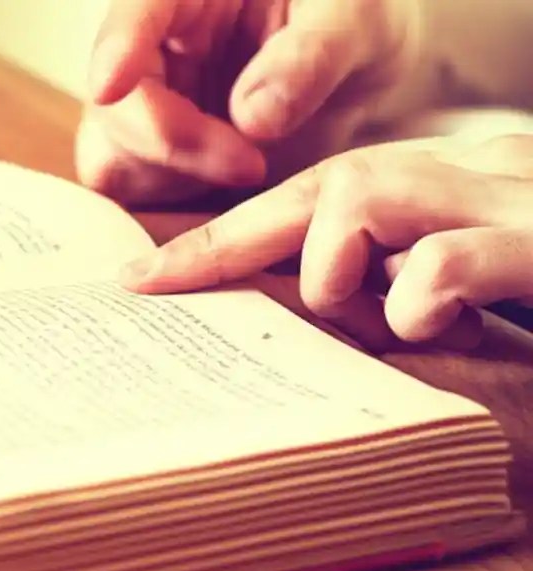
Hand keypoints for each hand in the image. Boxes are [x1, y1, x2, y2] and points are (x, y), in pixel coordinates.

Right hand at [76, 0, 424, 205]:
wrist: (372, 85)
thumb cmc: (360, 30)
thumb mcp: (358, 21)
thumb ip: (311, 55)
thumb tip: (253, 116)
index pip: (136, 11)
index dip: (116, 46)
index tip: (111, 84)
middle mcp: (151, 54)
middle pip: (112, 104)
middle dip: (171, 141)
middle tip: (253, 166)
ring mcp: (146, 116)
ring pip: (114, 163)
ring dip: (176, 186)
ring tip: (257, 178)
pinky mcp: (156, 174)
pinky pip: (138, 209)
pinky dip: (175, 225)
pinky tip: (236, 217)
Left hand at [118, 134, 532, 347]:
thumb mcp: (466, 297)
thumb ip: (389, 296)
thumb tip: (294, 323)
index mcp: (448, 184)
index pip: (312, 198)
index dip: (221, 238)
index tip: (140, 276)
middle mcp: (471, 174)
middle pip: (319, 184)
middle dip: (221, 243)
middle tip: (153, 283)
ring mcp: (509, 200)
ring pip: (357, 196)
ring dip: (333, 273)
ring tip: (387, 325)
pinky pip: (440, 263)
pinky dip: (416, 305)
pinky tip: (449, 329)